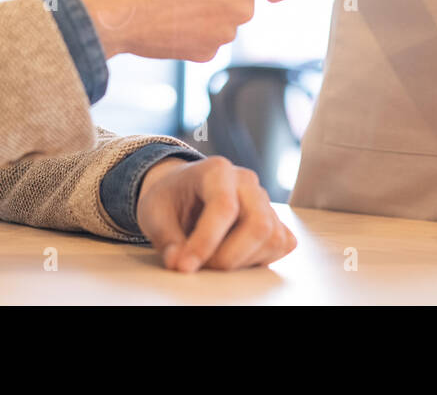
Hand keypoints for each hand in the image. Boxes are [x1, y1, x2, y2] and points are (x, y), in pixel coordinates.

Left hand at [135, 156, 296, 271]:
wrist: (182, 190)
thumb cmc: (170, 197)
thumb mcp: (154, 213)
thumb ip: (166, 239)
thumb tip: (180, 263)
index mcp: (216, 171)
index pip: (224, 207)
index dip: (205, 242)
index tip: (185, 266)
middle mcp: (246, 181)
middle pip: (259, 224)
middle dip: (229, 257)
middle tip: (202, 265)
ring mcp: (263, 199)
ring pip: (272, 237)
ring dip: (243, 260)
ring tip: (214, 260)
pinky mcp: (274, 219)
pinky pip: (281, 243)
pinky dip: (261, 258)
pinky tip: (235, 255)